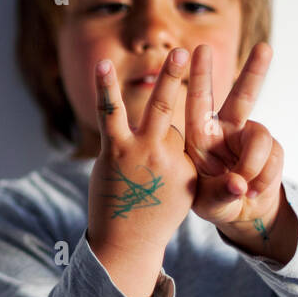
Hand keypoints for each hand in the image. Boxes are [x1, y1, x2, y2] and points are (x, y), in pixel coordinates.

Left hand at [87, 48, 196, 256]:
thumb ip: (181, 165)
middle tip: (195, 54)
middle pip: (188, 112)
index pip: (183, 134)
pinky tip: (102, 65)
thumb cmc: (151, 217)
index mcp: (189, 166)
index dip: (167, 143)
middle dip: (192, 81)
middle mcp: (170, 156)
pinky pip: (111, 114)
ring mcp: (142, 152)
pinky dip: (106, 88)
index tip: (155, 164)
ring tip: (176, 51)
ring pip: (158, 110)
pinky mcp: (115, 152)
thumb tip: (174, 142)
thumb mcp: (180, 193)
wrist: (126, 245)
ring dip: (169, 79)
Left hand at [183, 42, 284, 227]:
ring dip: (254, 167)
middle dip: (253, 72)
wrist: (242, 212)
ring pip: (261, 138)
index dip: (198, 77)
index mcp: (200, 136)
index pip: (198, 103)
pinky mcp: (272, 150)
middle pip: (242, 97)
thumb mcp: (208, 202)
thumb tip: (240, 186)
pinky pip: (274, 159)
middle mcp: (226, 130)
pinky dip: (265, 180)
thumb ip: (220, 194)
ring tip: (245, 189)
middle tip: (264, 48)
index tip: (200, 49)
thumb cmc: (214, 201)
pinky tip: (254, 192)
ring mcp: (251, 138)